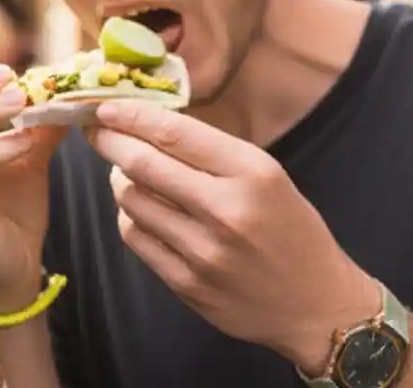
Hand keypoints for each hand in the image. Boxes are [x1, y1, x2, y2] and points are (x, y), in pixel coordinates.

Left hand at [89, 100, 377, 373]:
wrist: (317, 306)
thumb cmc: (291, 231)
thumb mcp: (268, 177)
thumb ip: (212, 154)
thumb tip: (147, 127)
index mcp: (253, 174)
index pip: (175, 133)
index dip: (131, 116)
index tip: (105, 106)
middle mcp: (226, 211)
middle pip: (142, 165)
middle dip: (109, 142)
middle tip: (95, 131)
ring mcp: (203, 252)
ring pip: (132, 201)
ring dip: (121, 181)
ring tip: (129, 174)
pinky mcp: (186, 283)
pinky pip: (136, 238)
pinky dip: (131, 217)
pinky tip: (142, 211)